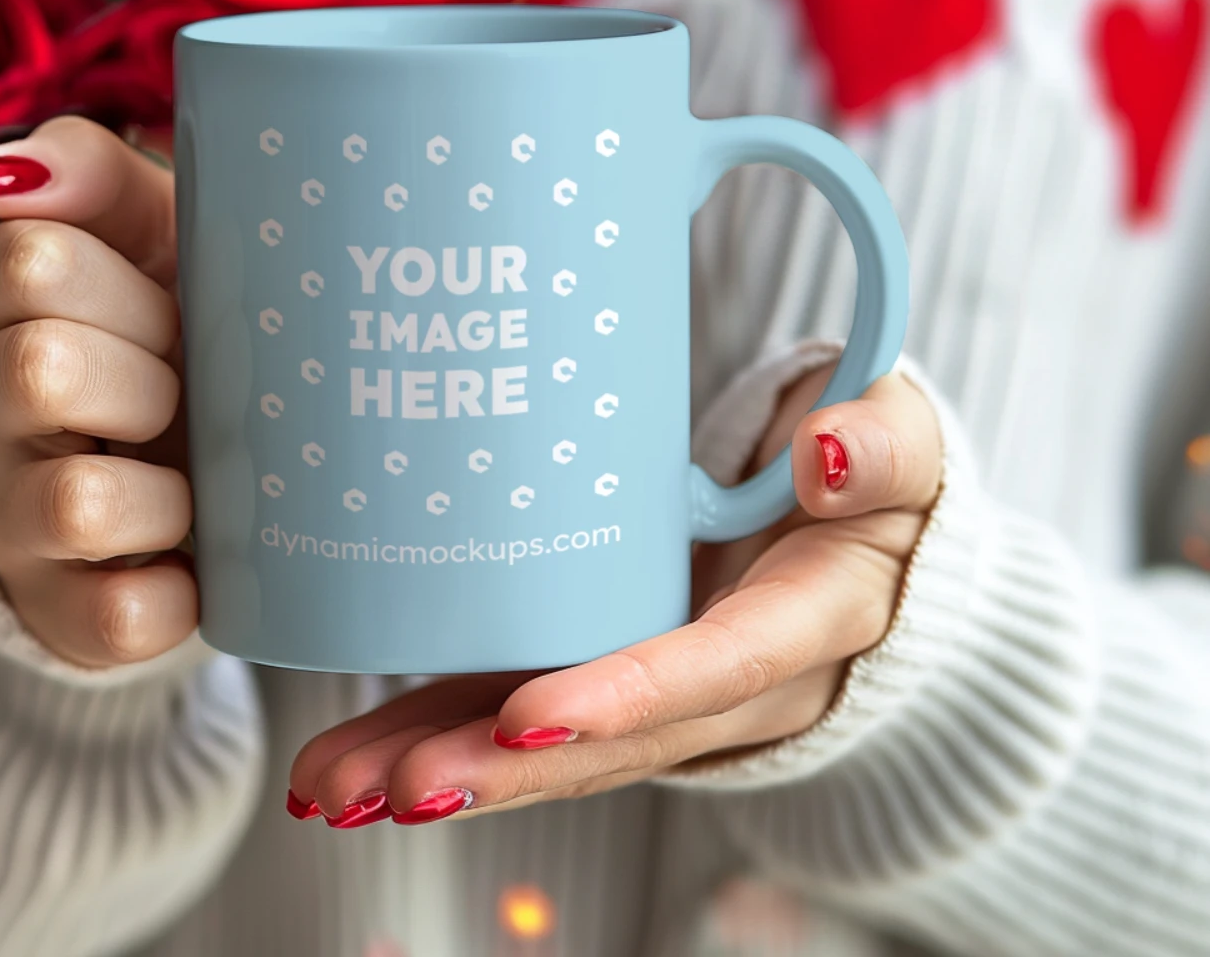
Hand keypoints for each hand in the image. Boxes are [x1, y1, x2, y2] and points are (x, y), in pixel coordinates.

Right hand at [0, 118, 199, 666]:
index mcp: (4, 307)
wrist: (185, 464)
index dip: (128, 291)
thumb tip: (6, 171)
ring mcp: (10, 517)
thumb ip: (91, 174)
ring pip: (76, 504)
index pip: (30, 263)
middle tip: (189, 392)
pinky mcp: (59, 613)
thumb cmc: (177, 327)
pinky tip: (201, 565)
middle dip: (149, 379)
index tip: (176, 313)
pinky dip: (178, 595)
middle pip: (40, 371)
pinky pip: (114, 617)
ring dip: (171, 493)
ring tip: (201, 486)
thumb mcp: (152, 233)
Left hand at [289, 368, 941, 826]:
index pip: (716, 668)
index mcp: (809, 623)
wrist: (865, 541)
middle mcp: (728, 683)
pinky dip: (433, 739)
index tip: (528, 717)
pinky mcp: (604, 673)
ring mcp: (660, 689)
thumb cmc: (876, 478)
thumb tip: (825, 453)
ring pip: (551, 747)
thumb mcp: (903, 446)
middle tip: (395, 782)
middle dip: (500, 769)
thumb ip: (881, 447)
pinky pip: (519, 716)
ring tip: (330, 787)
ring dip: (441, 767)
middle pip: (613, 741)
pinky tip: (346, 766)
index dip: (626, 696)